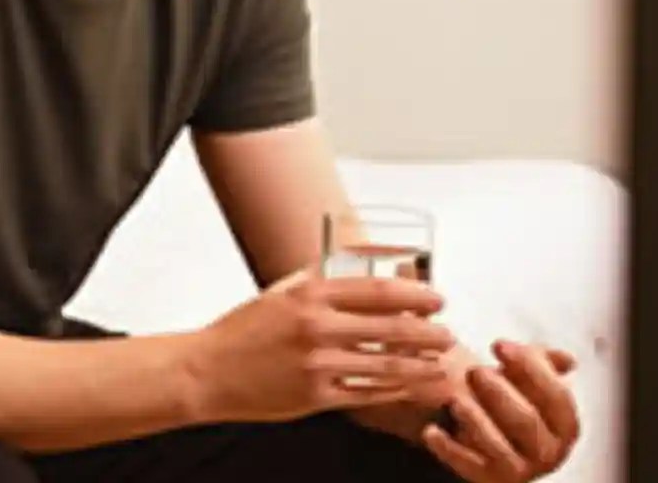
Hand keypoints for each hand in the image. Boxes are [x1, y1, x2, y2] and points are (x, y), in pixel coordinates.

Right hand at [186, 267, 456, 423]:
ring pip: (387, 365)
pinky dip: (395, 391)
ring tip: (440, 362)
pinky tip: (412, 387)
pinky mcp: (315, 397)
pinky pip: (367, 394)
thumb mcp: (279, 292)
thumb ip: (318, 275)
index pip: (380, 291)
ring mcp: (317, 365)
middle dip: (430, 332)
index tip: (437, 299)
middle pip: (393, 328)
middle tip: (448, 333)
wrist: (209, 370)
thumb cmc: (243, 331)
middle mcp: (317, 327)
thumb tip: (354, 259)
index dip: (418, 294)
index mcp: (310, 294)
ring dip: (421, 365)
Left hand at [422, 341, 579, 481]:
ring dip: (475, 421)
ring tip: (454, 400)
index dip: (530, 367)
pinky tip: (430, 431)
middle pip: (526, 420)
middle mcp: (548, 453)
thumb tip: (567, 359)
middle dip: (499, 392)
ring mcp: (519, 470)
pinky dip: (448, 449)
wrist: (491, 442)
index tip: (499, 344)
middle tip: (473, 371)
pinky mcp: (489, 480)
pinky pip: (467, 466)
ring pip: (498, 446)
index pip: (555, 395)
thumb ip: (540, 364)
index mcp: (565, 426)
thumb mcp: (527, 380)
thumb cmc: (512, 400)